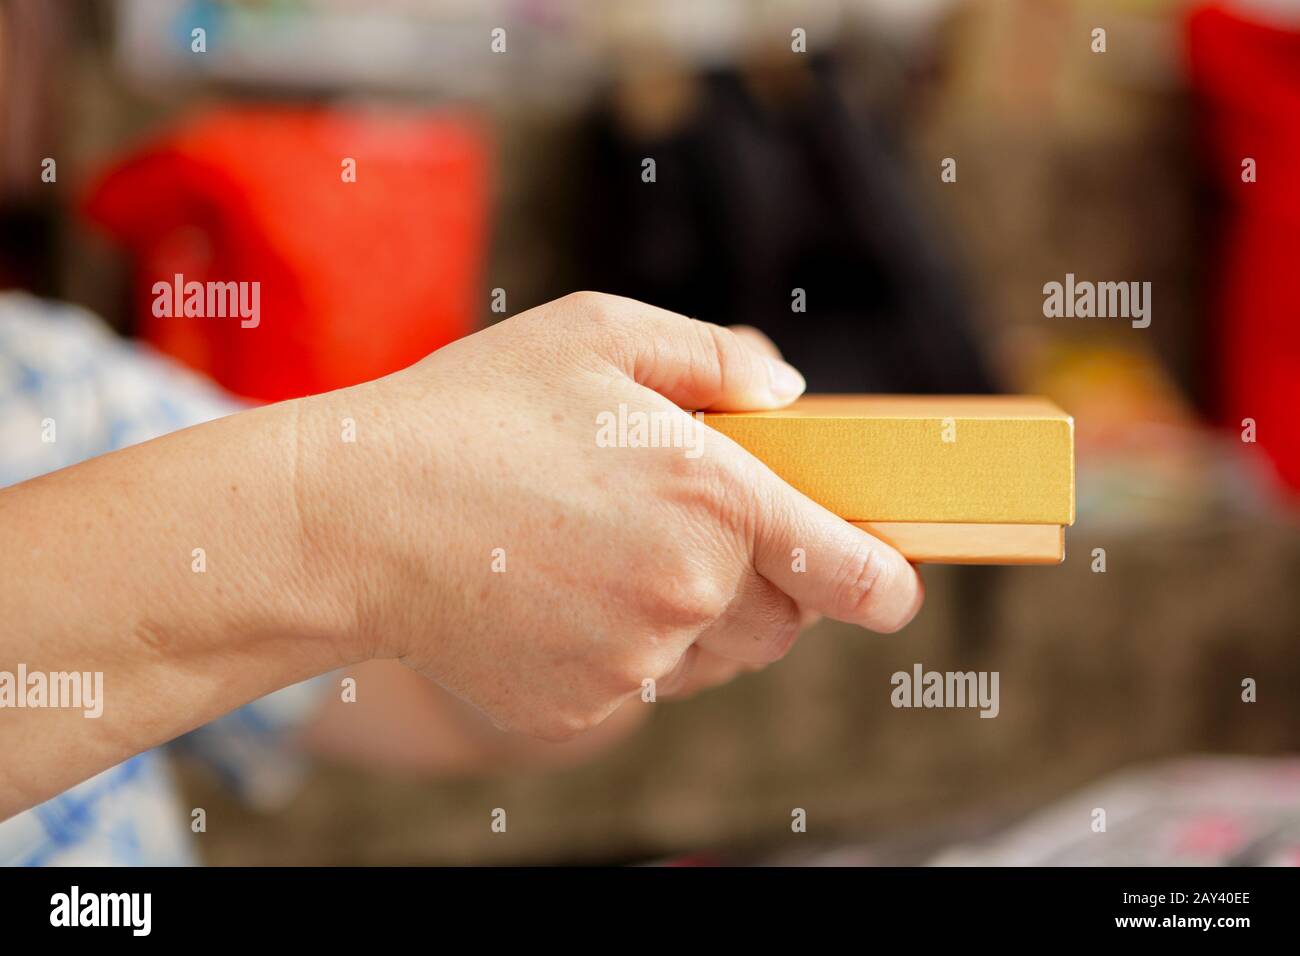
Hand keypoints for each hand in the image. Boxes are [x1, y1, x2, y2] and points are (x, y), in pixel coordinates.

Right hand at [298, 292, 922, 739]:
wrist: (353, 516)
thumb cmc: (474, 412)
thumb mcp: (599, 335)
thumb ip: (715, 360)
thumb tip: (789, 398)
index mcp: (714, 494)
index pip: (851, 570)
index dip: (887, 580)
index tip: (896, 583)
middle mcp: (690, 590)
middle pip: (787, 617)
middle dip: (766, 577)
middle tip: (695, 526)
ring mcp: (636, 661)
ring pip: (718, 655)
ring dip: (699, 614)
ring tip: (612, 552)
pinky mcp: (582, 707)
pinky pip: (644, 686)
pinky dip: (625, 649)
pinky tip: (561, 593)